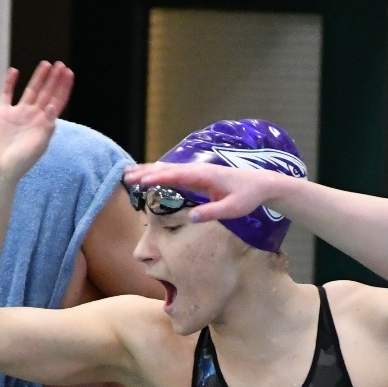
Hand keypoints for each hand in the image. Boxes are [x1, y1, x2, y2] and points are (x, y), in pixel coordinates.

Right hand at [0, 61, 73, 179]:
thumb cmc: (21, 161)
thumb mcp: (39, 145)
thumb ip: (47, 125)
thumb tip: (53, 106)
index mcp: (44, 124)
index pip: (57, 101)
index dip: (63, 87)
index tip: (69, 74)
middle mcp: (33, 116)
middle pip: (46, 93)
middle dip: (54, 79)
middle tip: (61, 65)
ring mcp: (18, 114)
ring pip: (30, 91)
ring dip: (38, 78)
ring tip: (45, 64)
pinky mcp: (3, 113)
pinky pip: (7, 94)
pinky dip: (9, 83)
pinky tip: (14, 71)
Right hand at [122, 160, 280, 223]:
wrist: (261, 184)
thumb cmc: (248, 197)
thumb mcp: (233, 210)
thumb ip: (213, 213)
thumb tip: (191, 218)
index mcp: (205, 175)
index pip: (177, 175)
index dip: (158, 177)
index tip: (141, 181)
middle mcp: (198, 170)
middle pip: (167, 168)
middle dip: (146, 172)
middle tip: (126, 177)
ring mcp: (198, 171)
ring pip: (169, 169)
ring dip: (148, 171)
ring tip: (129, 174)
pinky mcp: (198, 176)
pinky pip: (175, 173)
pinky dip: (159, 173)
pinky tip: (148, 176)